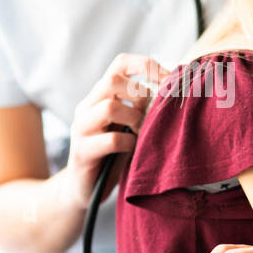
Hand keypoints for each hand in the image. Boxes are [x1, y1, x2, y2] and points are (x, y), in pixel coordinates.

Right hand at [63, 53, 168, 209]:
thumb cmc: (113, 155)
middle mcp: (86, 107)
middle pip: (112, 80)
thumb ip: (141, 108)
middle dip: (140, 94)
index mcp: (99, 96)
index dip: (145, 65)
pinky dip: (129, 143)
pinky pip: (111, 140)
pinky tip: (133, 149)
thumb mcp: (128, 126)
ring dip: (135, 118)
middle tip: (152, 113)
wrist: (84, 189)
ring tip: (141, 132)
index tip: (170, 78)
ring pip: (109, 107)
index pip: (120, 64)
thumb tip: (171, 90)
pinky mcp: (82, 152)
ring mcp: (81, 128)